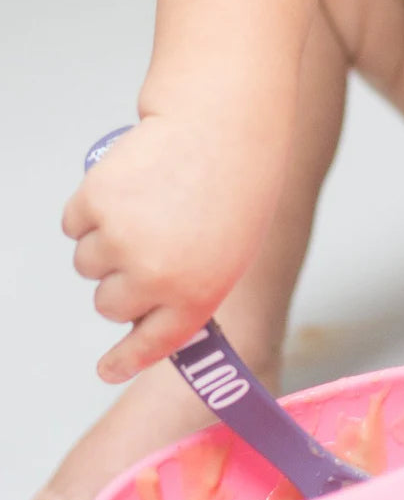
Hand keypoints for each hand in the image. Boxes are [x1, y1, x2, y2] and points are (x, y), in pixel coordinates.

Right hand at [63, 115, 275, 382]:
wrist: (221, 129)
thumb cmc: (233, 189)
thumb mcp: (228, 254)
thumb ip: (188, 287)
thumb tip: (146, 307)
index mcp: (198, 294)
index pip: (152, 343)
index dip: (125, 359)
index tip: (107, 370)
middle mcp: (156, 276)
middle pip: (108, 305)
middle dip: (118, 286)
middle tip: (142, 253)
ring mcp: (121, 240)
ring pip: (87, 265)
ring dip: (104, 246)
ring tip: (144, 211)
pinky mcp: (95, 202)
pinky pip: (74, 226)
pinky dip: (90, 212)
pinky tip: (125, 191)